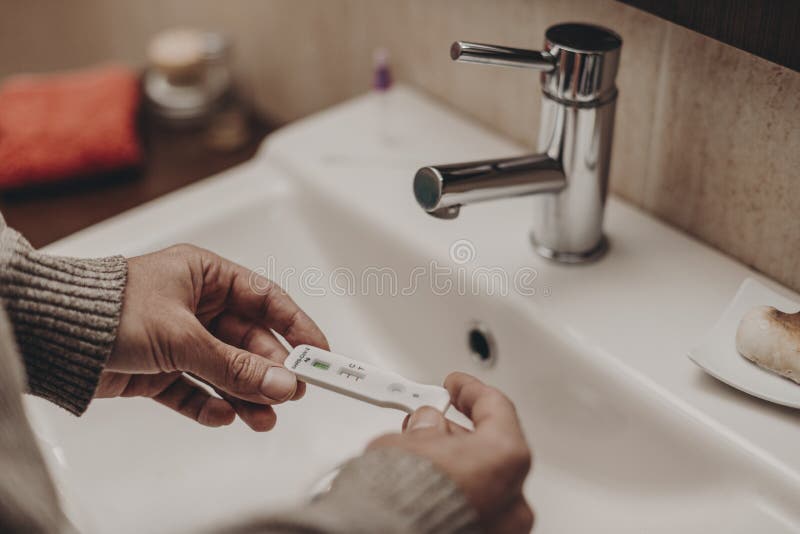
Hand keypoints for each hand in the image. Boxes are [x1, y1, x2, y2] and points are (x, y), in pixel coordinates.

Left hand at [95, 244, 328, 430]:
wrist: (50, 335)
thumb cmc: (111, 309)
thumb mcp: (184, 336)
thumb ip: (235, 364)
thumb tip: (282, 384)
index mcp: (206, 276)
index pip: (266, 299)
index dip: (297, 326)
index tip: (320, 353)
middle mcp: (195, 305)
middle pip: (248, 340)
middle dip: (268, 370)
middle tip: (289, 394)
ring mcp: (177, 338)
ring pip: (224, 368)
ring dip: (244, 393)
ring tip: (263, 419)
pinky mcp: (158, 368)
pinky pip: (194, 388)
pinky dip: (208, 403)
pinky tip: (222, 415)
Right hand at [368, 372, 532, 532]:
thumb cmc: (400, 501)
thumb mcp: (406, 442)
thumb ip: (426, 428)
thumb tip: (427, 427)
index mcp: (504, 457)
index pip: (495, 407)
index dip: (470, 390)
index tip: (456, 385)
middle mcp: (513, 496)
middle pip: (491, 449)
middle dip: (460, 434)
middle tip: (432, 424)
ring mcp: (503, 526)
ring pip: (485, 482)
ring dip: (458, 465)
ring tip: (421, 459)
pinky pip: (476, 508)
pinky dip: (458, 492)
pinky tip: (428, 485)